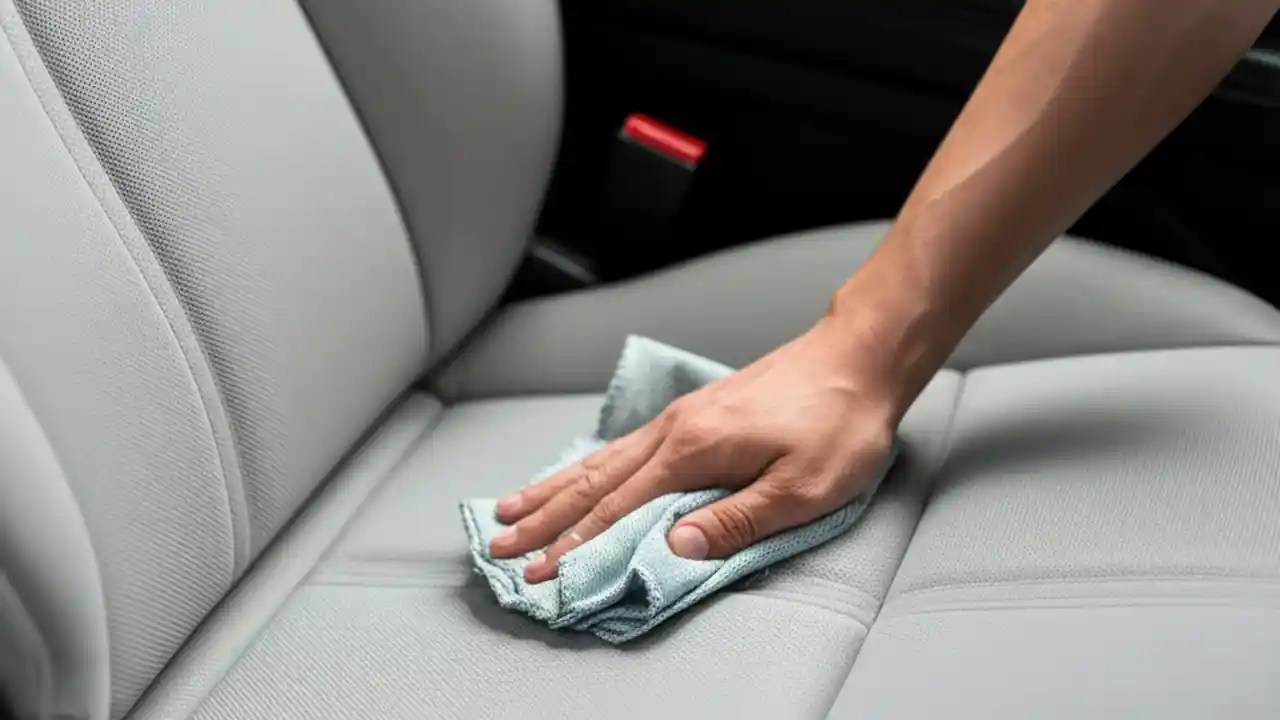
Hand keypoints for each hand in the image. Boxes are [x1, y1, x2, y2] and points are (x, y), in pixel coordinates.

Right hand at [488, 315, 901, 583]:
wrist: (858, 356)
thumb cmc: (839, 422)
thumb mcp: (804, 486)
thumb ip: (737, 519)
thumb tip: (675, 548)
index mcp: (694, 450)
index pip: (618, 508)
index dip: (575, 544)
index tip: (540, 573)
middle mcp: (674, 430)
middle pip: (594, 481)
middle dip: (544, 518)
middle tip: (500, 544)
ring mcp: (681, 417)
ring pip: (601, 459)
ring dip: (554, 488)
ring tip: (513, 507)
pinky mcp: (695, 413)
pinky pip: (623, 447)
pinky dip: (588, 466)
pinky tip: (578, 473)